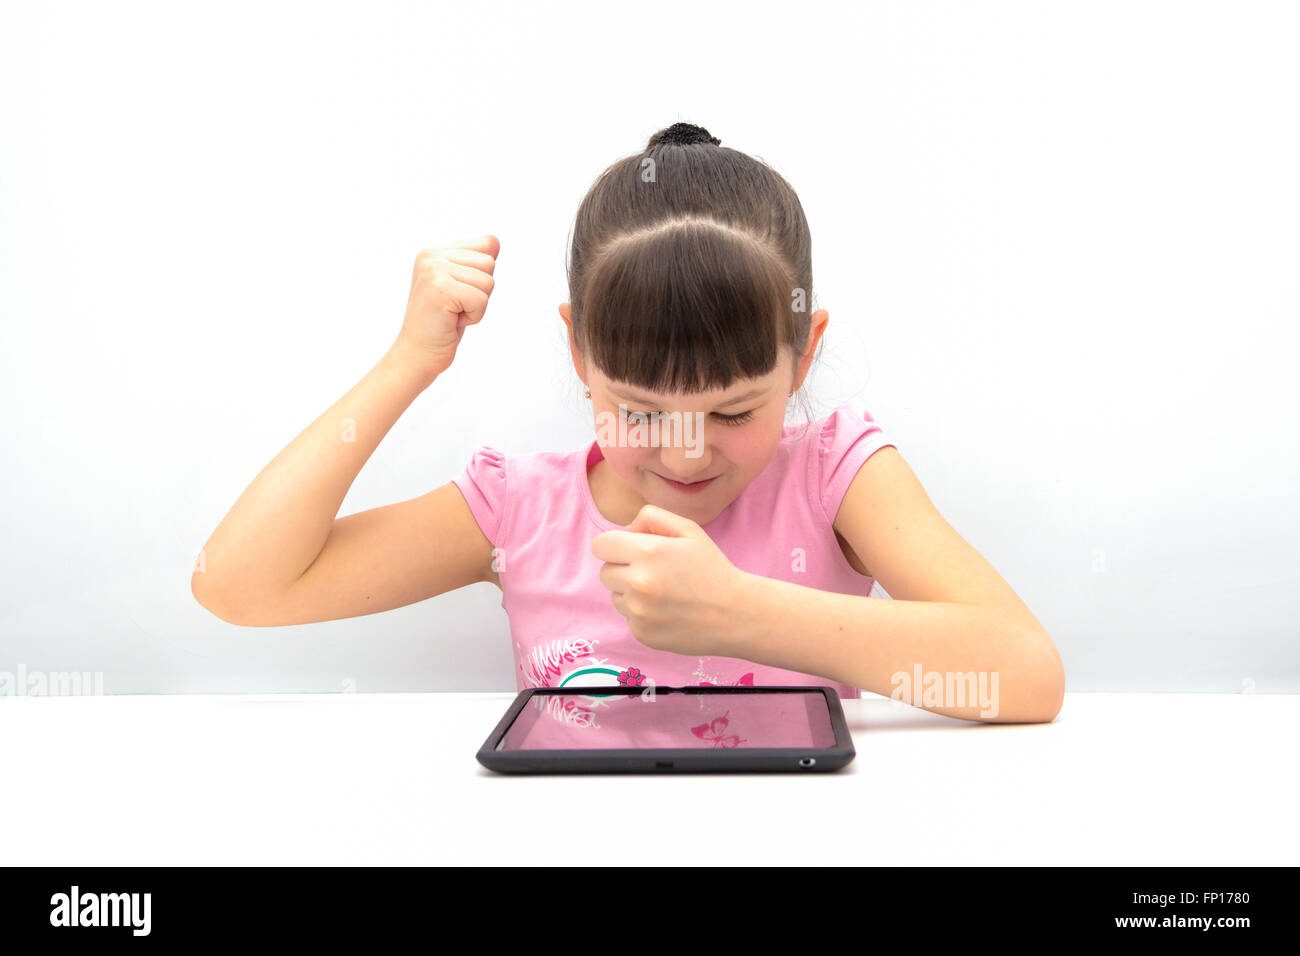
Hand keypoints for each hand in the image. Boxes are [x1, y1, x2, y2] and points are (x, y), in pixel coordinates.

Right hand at [390, 235, 498, 378]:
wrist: (417, 354)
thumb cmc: (440, 323)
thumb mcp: (461, 287)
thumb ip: (476, 262)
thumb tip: (495, 240)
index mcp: (433, 252)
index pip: (484, 247)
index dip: (479, 278)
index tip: (456, 294)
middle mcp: (431, 256)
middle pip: (488, 263)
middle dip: (480, 291)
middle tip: (454, 307)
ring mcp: (433, 271)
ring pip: (488, 282)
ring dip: (476, 306)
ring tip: (452, 314)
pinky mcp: (440, 289)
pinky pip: (481, 300)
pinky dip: (473, 317)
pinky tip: (452, 321)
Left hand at [591, 504, 747, 657]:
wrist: (735, 614)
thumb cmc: (712, 568)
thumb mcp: (689, 529)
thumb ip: (652, 518)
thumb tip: (627, 530)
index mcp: (647, 551)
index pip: (600, 545)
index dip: (614, 546)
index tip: (630, 551)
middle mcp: (638, 582)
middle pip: (605, 572)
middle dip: (623, 569)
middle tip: (653, 572)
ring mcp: (638, 612)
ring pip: (615, 597)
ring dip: (631, 594)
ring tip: (664, 593)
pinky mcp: (642, 634)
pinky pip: (628, 618)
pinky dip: (642, 615)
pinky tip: (668, 611)